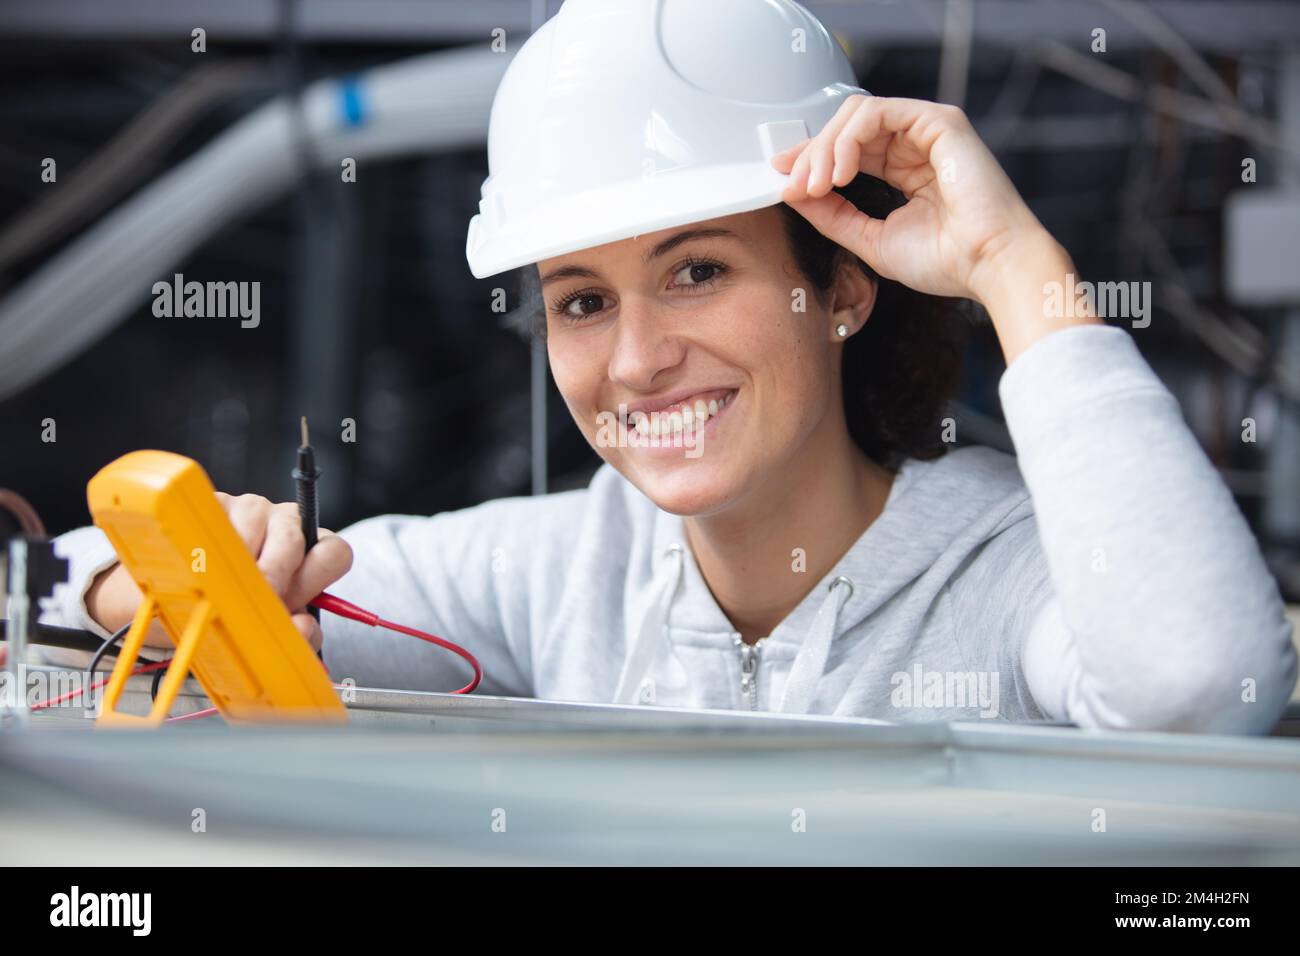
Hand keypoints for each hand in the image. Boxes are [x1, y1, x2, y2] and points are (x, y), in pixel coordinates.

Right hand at [88, 493, 352, 652]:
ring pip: (253, 520)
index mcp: (311, 553)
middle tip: (251, 597)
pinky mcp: (214, 502)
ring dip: (234, 557)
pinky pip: (214, 515)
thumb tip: (303, 628)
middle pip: (295, 536)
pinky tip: (196, 564)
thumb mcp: (267, 631)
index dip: (313, 578)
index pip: (335, 553)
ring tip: (218, 582)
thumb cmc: (236, 614)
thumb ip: (294, 637)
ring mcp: (252, 509)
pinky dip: (205, 543)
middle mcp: (288, 525)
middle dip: (273, 572)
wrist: (182, 608)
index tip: (289, 602)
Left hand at [769, 94, 1051, 305]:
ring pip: (857, 114)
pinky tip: (841, 172)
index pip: (848, 150)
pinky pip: (877, 112)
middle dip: (812, 155)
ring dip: (826, 147)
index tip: (782, 180)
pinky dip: (849, 139)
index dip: (811, 160)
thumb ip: (833, 215)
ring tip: (817, 184)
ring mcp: (928, 129)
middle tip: (794, 186)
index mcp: (905, 169)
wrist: (988, 266)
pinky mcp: (938, 121)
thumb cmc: (945, 261)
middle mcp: (916, 144)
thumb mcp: (869, 239)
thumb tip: (794, 193)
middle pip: (846, 128)